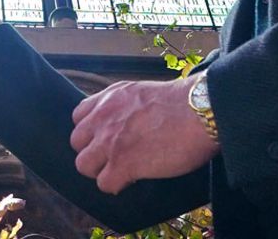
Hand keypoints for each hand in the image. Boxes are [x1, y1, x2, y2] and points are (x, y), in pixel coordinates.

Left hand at [70, 77, 219, 194]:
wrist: (200, 111)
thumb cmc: (183, 102)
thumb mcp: (143, 92)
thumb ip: (125, 105)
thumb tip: (125, 121)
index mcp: (110, 97)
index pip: (79, 116)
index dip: (92, 131)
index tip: (106, 137)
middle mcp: (104, 118)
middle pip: (77, 143)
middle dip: (93, 151)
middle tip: (114, 157)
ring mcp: (110, 142)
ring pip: (84, 165)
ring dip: (101, 170)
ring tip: (121, 171)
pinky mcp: (122, 164)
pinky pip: (104, 184)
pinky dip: (117, 185)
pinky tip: (132, 179)